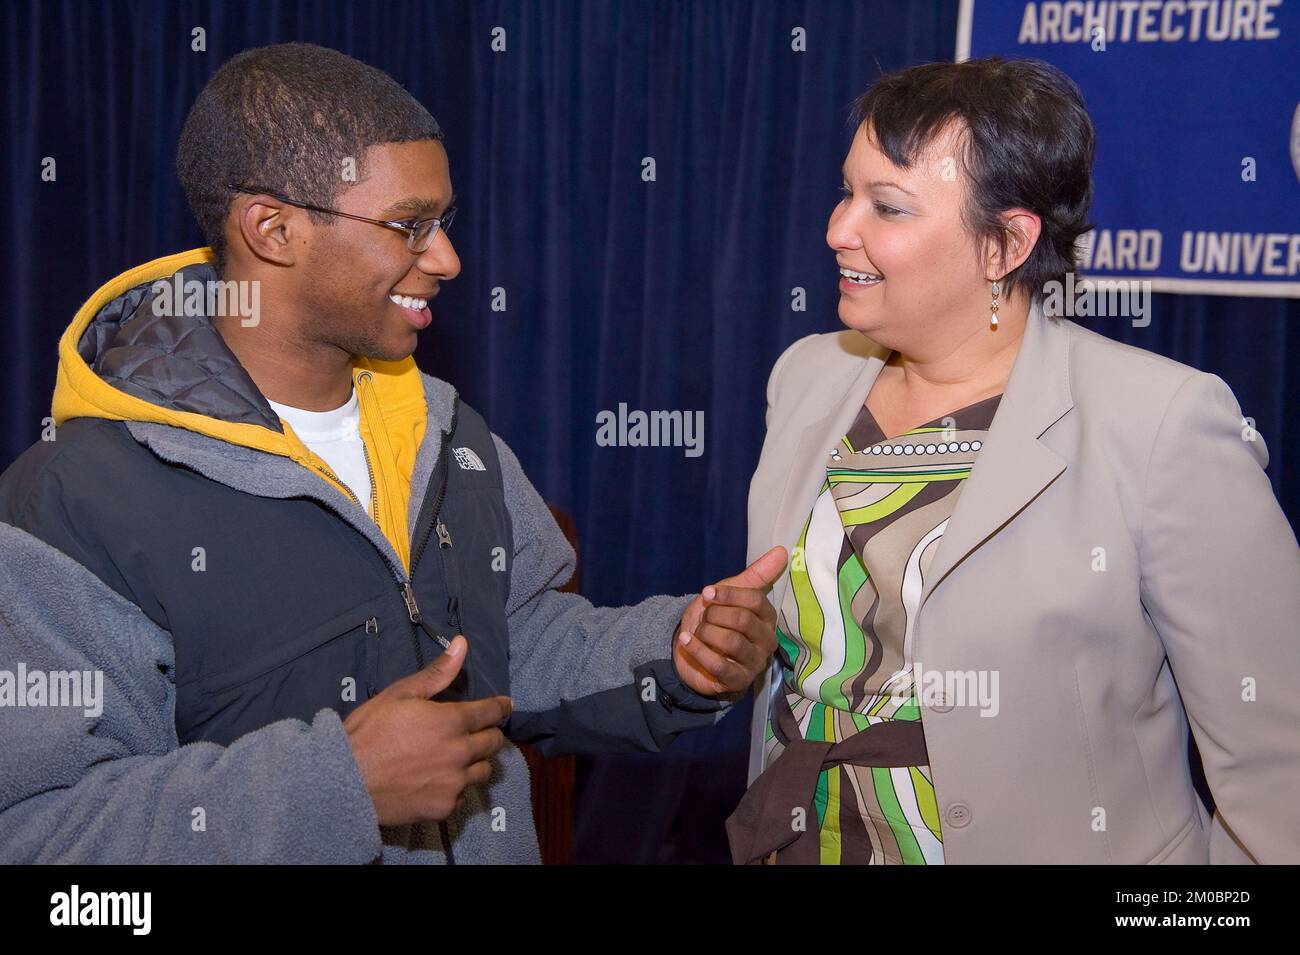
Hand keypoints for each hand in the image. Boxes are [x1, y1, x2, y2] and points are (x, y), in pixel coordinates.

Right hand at [343, 636, 512, 825]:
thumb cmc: (368, 733)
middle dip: (489, 733)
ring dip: (476, 762)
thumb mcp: (399, 694)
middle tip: (477, 731)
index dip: (501, 707)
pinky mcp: (444, 808)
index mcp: (452, 721)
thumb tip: (463, 644)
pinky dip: (457, 787)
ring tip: (458, 758)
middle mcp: (460, 753)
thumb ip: (437, 673)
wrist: (343, 782)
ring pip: (483, 771)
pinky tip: (439, 780)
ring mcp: (454, 783)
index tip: (506, 705)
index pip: (492, 712)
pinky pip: (463, 795)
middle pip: (493, 743)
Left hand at [673, 545, 787, 699]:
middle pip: (742, 620)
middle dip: (714, 615)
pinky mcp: (738, 681)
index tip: (707, 593)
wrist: (692, 651)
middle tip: (703, 617)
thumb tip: (782, 550)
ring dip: (706, 633)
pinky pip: (719, 665)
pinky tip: (687, 641)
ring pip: (731, 642)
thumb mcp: (729, 594)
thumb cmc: (715, 620)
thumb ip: (756, 575)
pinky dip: (698, 650)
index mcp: (767, 617)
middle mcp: (766, 641)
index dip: (728, 595)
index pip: (755, 601)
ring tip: (696, 631)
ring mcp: (754, 663)